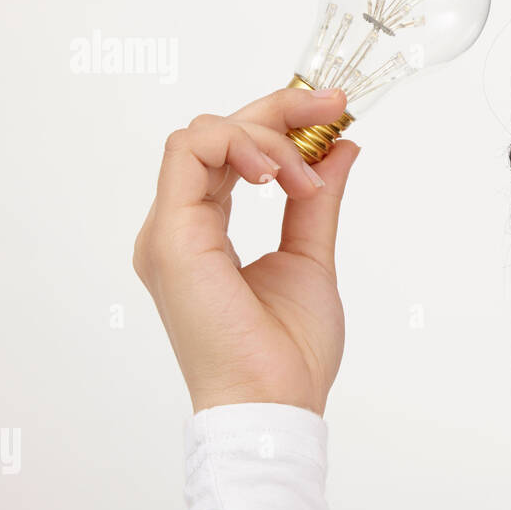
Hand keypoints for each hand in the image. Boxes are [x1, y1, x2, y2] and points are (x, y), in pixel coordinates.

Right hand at [133, 86, 359, 415]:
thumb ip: (317, 199)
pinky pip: (191, 151)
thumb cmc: (288, 352)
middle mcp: (179, 226)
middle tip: (333, 106)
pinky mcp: (170, 235)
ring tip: (306, 177)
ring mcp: (169, 230)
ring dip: (266, 136)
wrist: (275, 403)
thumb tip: (341, 148)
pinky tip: (283, 175)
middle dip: (279, 109)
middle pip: (216, 133)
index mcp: (204, 232)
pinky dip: (242, 145)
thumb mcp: (312, 255)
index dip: (280, 121)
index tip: (335, 112)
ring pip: (203, 134)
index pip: (231, 152)